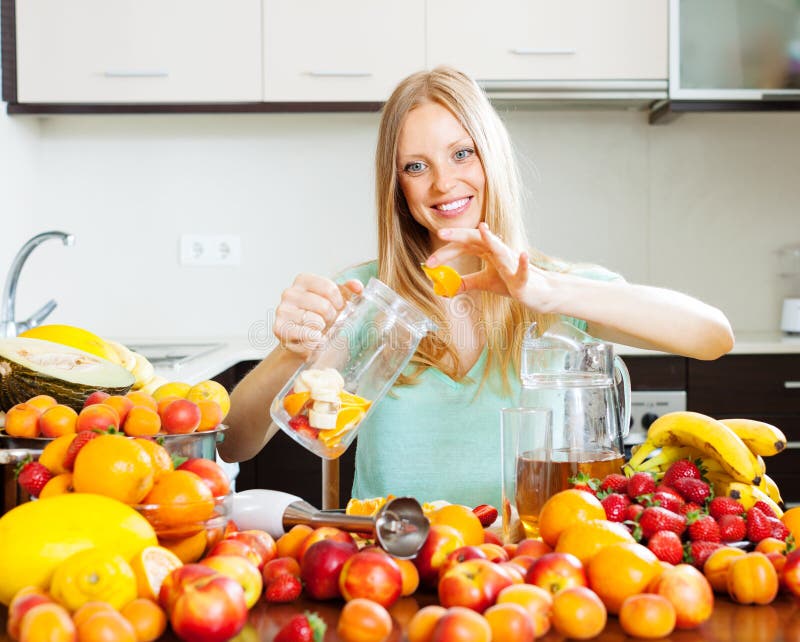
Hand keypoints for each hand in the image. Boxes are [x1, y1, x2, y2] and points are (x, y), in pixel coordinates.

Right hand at [273, 274, 362, 358]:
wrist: (303, 340)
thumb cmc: (320, 316)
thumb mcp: (335, 300)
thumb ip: (348, 290)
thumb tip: (358, 286)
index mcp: (303, 280)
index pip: (329, 287)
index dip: (339, 301)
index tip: (338, 308)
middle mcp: (289, 292)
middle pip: (323, 305)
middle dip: (331, 317)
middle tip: (327, 322)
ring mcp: (282, 310)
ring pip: (314, 321)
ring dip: (322, 329)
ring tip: (319, 329)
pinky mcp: (279, 328)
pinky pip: (306, 335)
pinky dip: (315, 340)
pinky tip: (314, 339)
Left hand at [427, 222, 554, 311]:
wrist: (535, 292)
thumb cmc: (511, 283)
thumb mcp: (484, 282)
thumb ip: (466, 282)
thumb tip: (446, 288)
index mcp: (487, 251)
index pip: (463, 246)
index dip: (445, 253)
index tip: (429, 263)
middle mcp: (498, 252)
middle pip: (476, 239)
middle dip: (459, 235)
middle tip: (440, 233)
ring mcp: (511, 262)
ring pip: (500, 248)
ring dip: (491, 239)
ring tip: (482, 229)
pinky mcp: (524, 276)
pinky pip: (523, 269)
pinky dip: (523, 262)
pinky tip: (523, 254)